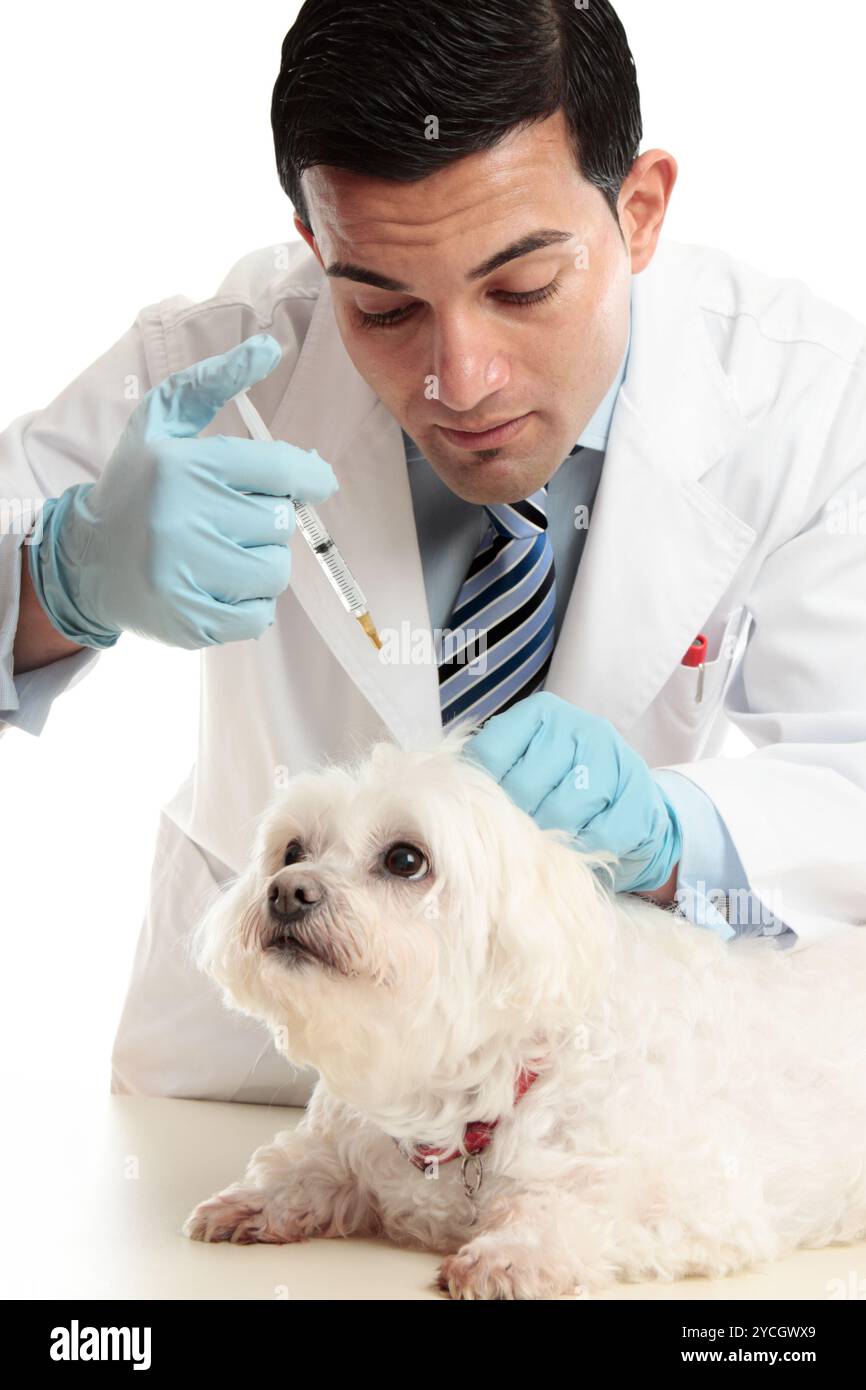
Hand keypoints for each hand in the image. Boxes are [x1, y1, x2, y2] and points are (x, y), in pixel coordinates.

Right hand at [28, 334, 337, 650]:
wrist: (84, 560)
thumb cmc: (138, 486)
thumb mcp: (164, 421)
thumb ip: (216, 381)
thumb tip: (271, 347)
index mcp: (185, 465)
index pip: (282, 471)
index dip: (311, 478)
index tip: (316, 483)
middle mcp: (182, 518)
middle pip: (281, 524)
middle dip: (267, 523)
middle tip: (233, 521)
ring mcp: (183, 573)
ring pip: (275, 572)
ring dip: (261, 565)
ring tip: (224, 555)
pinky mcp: (188, 619)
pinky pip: (259, 616)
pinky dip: (249, 605)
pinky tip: (217, 587)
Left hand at [463, 691, 681, 894]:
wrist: (630, 805)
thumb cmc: (561, 784)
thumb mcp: (525, 762)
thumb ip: (491, 769)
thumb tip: (450, 790)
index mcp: (542, 713)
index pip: (492, 754)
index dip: (484, 792)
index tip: (486, 810)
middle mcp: (580, 727)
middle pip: (526, 786)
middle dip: (517, 819)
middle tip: (517, 834)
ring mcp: (614, 760)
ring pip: (562, 811)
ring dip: (549, 836)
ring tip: (546, 839)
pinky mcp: (638, 799)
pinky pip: (598, 835)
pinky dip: (582, 848)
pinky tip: (578, 844)